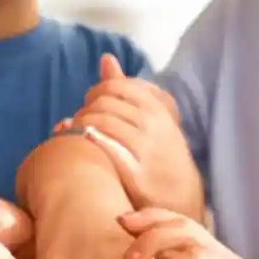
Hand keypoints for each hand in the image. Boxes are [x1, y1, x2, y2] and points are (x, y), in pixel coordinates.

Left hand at [64, 54, 202, 216]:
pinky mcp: (135, 174)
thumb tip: (105, 58)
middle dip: (87, 110)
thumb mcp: (154, 118)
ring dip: (81, 126)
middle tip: (82, 123)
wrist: (182, 200)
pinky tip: (81, 146)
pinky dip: (87, 142)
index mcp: (159, 109)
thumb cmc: (162, 157)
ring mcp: (146, 149)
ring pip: (101, 122)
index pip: (117, 86)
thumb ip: (128, 89)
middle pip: (105, 103)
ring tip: (77, 136)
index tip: (92, 105)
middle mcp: (154, 125)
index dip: (97, 93)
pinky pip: (105, 148)